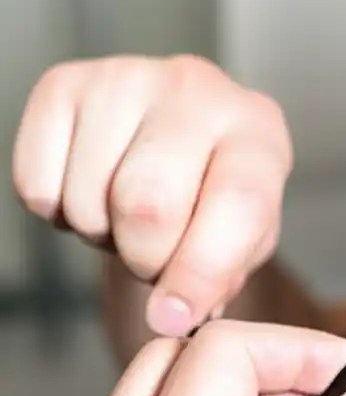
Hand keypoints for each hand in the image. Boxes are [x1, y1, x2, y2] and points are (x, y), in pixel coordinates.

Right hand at [11, 55, 292, 336]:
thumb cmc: (218, 189)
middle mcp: (196, 88)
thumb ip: (221, 275)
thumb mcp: (246, 234)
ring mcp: (127, 77)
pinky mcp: (64, 82)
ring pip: (88, 198)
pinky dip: (56, 212)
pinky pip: (37, 184)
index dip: (202, 271)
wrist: (180, 136)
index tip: (173, 317)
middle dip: (144, 258)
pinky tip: (92, 190)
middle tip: (154, 257)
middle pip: (148, 204)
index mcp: (257, 129)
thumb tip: (173, 312)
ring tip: (127, 215)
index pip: (237, 203)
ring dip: (101, 234)